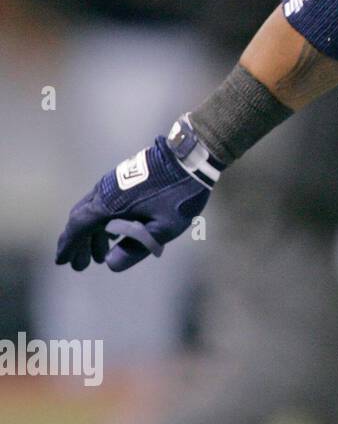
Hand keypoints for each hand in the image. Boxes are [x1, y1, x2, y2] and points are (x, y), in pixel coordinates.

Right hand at [55, 119, 216, 272]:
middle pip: (81, 220)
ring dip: (92, 233)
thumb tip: (110, 264)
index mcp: (108, 203)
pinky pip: (104, 203)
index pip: (77, 227)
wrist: (190, 158)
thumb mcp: (162, 229)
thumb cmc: (179, 195)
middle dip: (79, 244)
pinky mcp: (124, 178)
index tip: (62, 262)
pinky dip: (103, 221)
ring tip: (100, 255)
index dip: (68, 246)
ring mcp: (113, 182)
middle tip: (82, 265)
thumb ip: (135, 249)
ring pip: (93, 211)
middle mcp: (104, 190)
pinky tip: (113, 233)